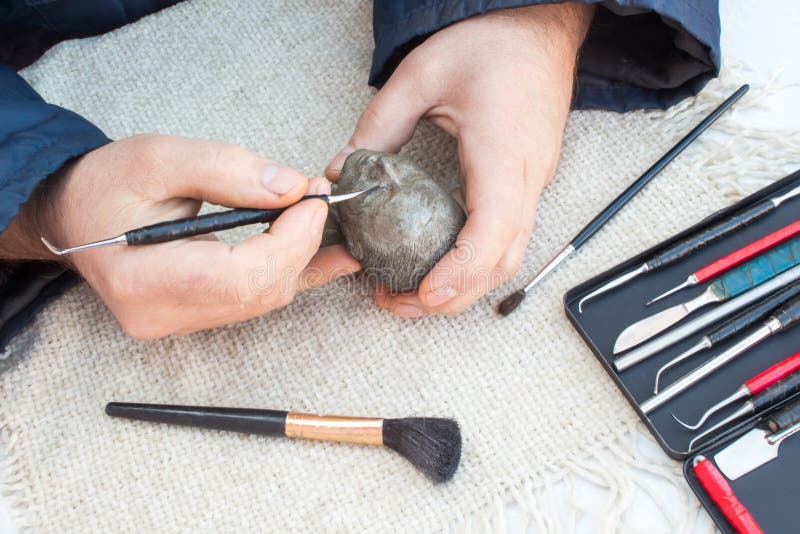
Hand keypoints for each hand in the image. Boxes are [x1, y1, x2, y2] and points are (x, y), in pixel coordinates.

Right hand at [0, 134, 359, 338]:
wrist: (77, 216)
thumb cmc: (106, 186)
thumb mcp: (157, 157)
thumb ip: (225, 170)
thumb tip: (292, 188)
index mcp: (139, 280)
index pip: (235, 276)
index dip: (288, 240)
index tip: (314, 200)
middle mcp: (159, 315)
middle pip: (257, 292)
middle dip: (300, 244)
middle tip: (317, 198)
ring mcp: (178, 324)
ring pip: (263, 299)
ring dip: (299, 257)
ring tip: (317, 214)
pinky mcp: (196, 318)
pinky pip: (256, 301)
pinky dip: (292, 273)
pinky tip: (328, 257)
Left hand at [326, 3, 593, 315]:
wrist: (542, 26)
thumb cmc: (492, 43)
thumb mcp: (422, 74)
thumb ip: (379, 125)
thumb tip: (342, 171)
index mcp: (504, 154)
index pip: (492, 231)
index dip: (461, 272)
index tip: (424, 294)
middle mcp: (527, 178)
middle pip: (502, 260)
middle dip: (454, 295)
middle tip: (399, 302)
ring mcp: (534, 183)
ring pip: (509, 256)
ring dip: (466, 285)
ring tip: (415, 292)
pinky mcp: (529, 181)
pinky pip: (509, 237)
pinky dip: (475, 262)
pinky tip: (442, 262)